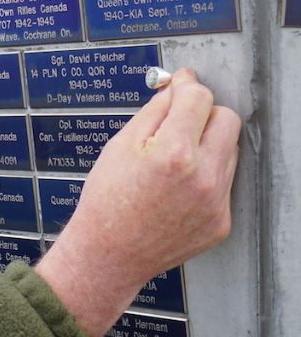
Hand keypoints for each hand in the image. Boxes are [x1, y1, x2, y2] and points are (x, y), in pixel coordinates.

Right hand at [34, 68, 240, 336]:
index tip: (181, 83)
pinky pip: (225, 183)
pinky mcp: (221, 221)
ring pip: (229, 150)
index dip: (187, 86)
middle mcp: (202, 177)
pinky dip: (206, 177)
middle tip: (180, 121)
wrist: (108, 253)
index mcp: (173, 153)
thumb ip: (153, 112)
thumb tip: (176, 88)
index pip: (199, 98)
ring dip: (207, 146)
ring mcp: (216, 202)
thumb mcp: (119, 146)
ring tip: (173, 161)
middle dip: (204, 113)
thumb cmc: (107, 201)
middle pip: (227, 119)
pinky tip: (178, 188)